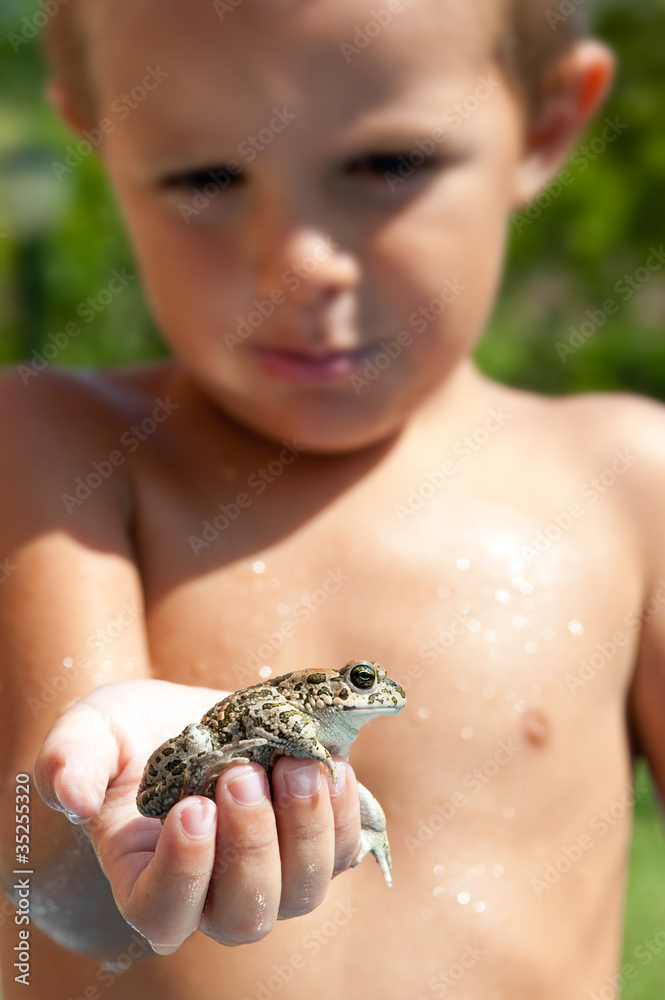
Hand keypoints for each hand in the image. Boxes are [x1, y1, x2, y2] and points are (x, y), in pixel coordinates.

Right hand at [34, 679, 361, 951]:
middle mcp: (214, 894)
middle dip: (250, 844)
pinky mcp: (317, 842)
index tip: (192, 808)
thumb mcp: (90, 731)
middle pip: (245, 913)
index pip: (164, 912)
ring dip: (306, 827)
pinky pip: (346, 851)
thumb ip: (70, 759)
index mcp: (147, 878)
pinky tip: (332, 766)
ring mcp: (273, 874)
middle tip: (241, 772)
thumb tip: (70, 796)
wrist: (192, 715)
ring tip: (294, 763)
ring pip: (303, 891)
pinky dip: (345, 813)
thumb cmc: (130, 734)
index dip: (184, 872)